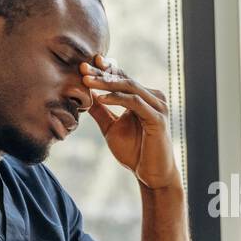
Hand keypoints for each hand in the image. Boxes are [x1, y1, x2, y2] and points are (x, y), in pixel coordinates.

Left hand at [81, 55, 179, 189]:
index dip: (104, 70)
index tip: (83, 65)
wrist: (151, 175)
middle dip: (102, 73)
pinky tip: (101, 98)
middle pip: (124, 79)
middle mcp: (153, 98)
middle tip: (82, 67)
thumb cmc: (135, 152)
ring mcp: (158, 106)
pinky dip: (117, 98)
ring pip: (130, 87)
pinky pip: (135, 103)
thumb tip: (83, 97)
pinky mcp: (158, 118)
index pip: (122, 78)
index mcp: (143, 97)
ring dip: (107, 82)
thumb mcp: (111, 128)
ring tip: (87, 80)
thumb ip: (100, 112)